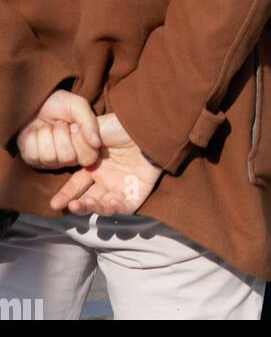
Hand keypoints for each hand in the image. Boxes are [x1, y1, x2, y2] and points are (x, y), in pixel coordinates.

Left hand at [16, 91, 101, 169]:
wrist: (37, 102)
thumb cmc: (59, 104)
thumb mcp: (77, 106)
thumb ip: (89, 122)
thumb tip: (97, 143)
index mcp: (84, 147)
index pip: (88, 157)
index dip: (80, 139)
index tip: (74, 125)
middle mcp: (69, 159)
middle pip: (68, 158)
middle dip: (61, 134)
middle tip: (60, 124)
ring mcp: (50, 162)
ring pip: (49, 157)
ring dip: (46, 134)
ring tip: (48, 126)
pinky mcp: (33, 160)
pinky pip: (34, 155)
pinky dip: (33, 138)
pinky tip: (36, 132)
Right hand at [48, 113, 162, 217]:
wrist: (149, 129)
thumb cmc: (124, 127)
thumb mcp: (98, 131)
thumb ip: (81, 140)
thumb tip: (64, 147)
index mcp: (95, 166)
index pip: (76, 185)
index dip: (65, 195)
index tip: (54, 203)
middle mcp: (105, 180)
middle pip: (87, 199)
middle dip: (77, 206)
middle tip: (71, 206)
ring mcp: (120, 188)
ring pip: (103, 206)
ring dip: (93, 208)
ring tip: (87, 203)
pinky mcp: (135, 194)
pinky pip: (123, 208)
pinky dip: (115, 209)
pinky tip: (110, 202)